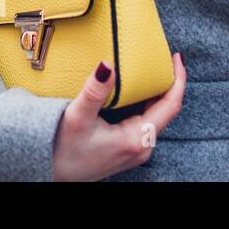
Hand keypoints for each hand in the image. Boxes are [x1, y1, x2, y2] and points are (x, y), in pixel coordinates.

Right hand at [52, 52, 185, 180]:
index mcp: (137, 139)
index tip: (176, 57)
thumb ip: (94, 91)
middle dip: (169, 83)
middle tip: (165, 58)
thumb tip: (107, 64)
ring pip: (157, 117)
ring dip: (158, 93)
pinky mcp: (127, 149)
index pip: (170, 105)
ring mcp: (136, 150)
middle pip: (167, 110)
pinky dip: (147, 103)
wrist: (50, 172)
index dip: (177, 79)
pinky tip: (138, 92)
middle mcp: (142, 147)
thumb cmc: (62, 150)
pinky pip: (146, 123)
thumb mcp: (77, 117)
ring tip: (154, 70)